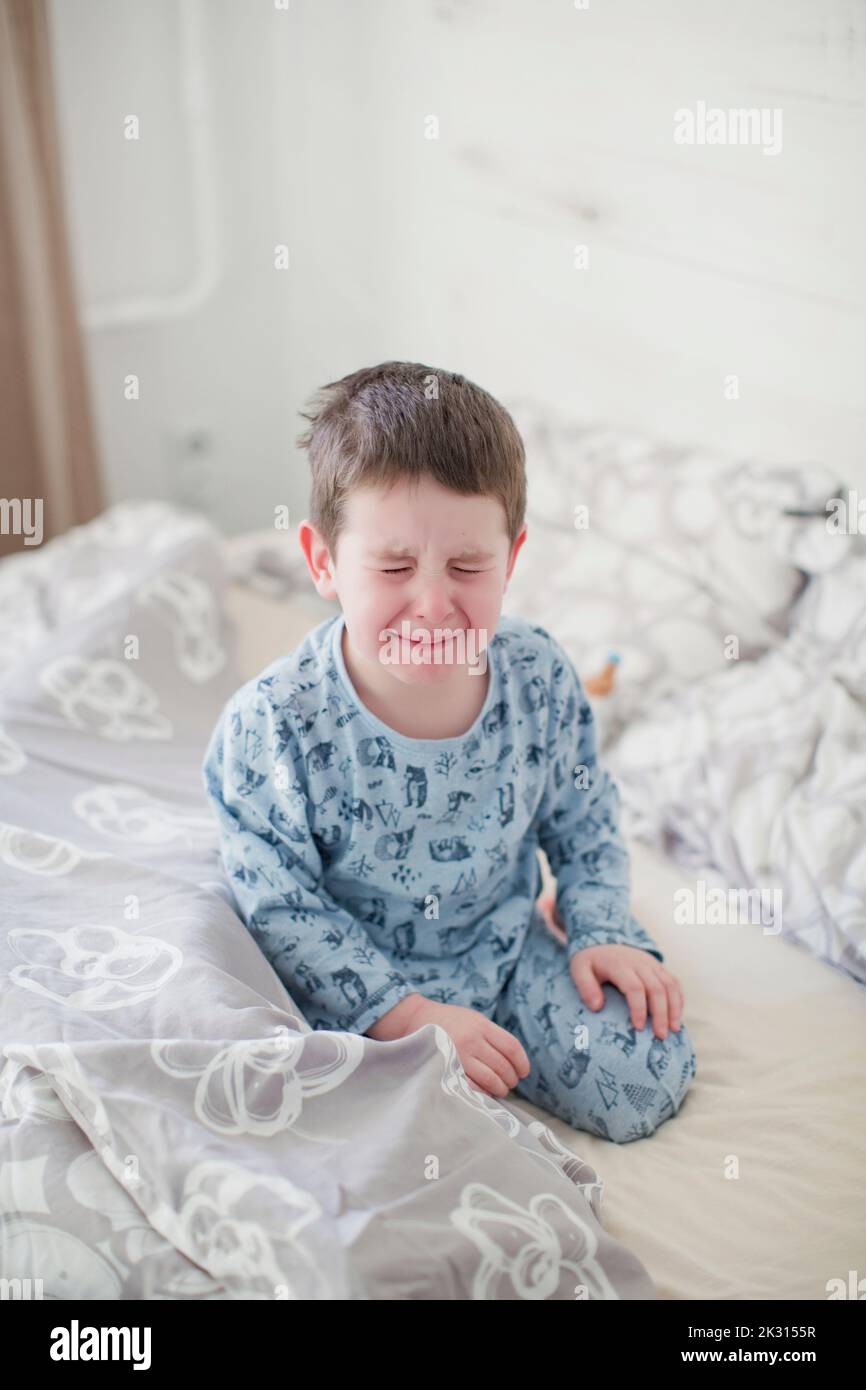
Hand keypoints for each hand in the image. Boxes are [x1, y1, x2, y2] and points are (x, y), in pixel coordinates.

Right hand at [411, 999, 530, 1099]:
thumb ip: (492, 1036)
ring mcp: (459, 1055)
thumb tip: (513, 1061)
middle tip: (510, 1084)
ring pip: (491, 1079)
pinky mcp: (448, 1069)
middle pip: (503, 1066)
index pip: (512, 1047)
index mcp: (482, 1026)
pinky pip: (473, 1087)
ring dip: (500, 1089)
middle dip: (511, 1080)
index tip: (524, 1072)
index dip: (522, 1063)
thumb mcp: (473, 1019)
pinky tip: (485, 1093)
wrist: (415, 1019)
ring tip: (499, 1090)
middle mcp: (472, 1040)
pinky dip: (483, 1093)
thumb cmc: (448, 1021)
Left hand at [569, 943, 684, 1038]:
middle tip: (661, 1036)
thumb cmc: (590, 961)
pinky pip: (674, 982)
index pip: (634, 987)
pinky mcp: (658, 966)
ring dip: (674, 1008)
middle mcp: (639, 962)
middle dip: (660, 1014)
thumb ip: (585, 986)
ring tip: (673, 1030)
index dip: (638, 1008)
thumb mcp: (579, 969)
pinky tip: (677, 1017)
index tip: (638, 1027)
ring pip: (669, 985)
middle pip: (656, 989)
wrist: (603, 940)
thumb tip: (597, 1007)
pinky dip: (678, 999)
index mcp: (619, 964)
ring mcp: (651, 964)